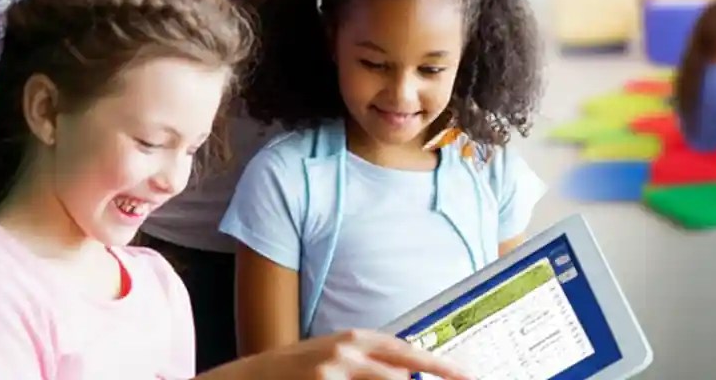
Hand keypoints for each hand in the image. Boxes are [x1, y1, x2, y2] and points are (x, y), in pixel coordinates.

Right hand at [252, 329, 472, 379]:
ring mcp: (333, 374)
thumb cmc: (296, 371)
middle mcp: (348, 353)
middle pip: (402, 377)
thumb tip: (409, 374)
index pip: (410, 352)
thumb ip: (371, 361)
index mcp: (357, 339)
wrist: (246, 379)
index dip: (442, 367)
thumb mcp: (335, 355)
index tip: (469, 377)